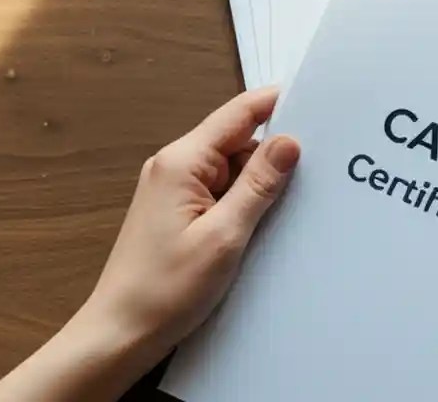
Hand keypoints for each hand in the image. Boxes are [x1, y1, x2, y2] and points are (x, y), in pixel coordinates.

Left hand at [0, 87, 300, 401]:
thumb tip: (290, 142)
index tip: (318, 103)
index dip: (277, 103)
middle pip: (238, 140)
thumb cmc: (165, 290)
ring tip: (284, 212)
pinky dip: (243, 204)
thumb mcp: (224, 235)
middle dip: (274, 155)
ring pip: (232, 169)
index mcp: (182, 162)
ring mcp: (174, 190)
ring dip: (258, 185)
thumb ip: (259, 185)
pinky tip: (260, 226)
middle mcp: (174, 166)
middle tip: (314, 174)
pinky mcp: (177, 212)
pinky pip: (220, 193)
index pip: (239, 113)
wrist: (119, 334)